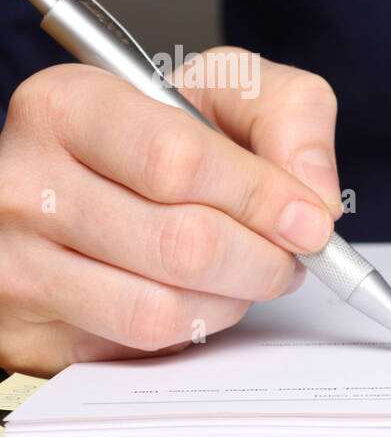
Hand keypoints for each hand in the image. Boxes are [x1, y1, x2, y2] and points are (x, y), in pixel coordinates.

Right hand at [0, 48, 343, 375]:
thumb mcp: (227, 90)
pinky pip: (141, 345)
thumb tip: (315, 195)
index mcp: (69, 105)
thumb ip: (290, 113)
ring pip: (164, 308)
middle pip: (183, 245)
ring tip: (251, 272)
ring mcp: (17, 263)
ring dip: (236, 297)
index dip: (263, 199)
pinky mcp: (30, 330)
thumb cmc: (161, 135)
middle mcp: (28, 184)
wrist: (85, 181)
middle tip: (291, 255)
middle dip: (264, 258)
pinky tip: (205, 295)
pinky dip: (197, 325)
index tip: (311, 220)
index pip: (179, 162)